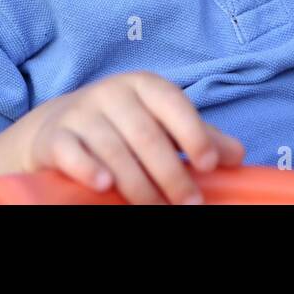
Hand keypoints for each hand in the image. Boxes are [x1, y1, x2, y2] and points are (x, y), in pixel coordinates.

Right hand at [20, 70, 245, 203]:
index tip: (209, 165)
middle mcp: (110, 93)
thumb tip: (238, 156)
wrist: (56, 127)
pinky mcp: (55, 137)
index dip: (192, 132)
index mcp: (142, 85)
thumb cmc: (122, 126)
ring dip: (138, 184)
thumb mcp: (160, 122)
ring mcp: (80, 114)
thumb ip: (198, 136)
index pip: (171, 102)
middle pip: (145, 134)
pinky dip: (88, 169)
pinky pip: (72, 153)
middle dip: (171, 173)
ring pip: (113, 150)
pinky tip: (105, 185)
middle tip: (190, 204)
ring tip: (156, 208)